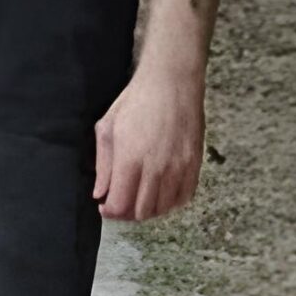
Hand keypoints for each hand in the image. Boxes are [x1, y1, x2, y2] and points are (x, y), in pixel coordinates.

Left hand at [93, 61, 206, 221]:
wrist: (172, 82)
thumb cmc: (135, 101)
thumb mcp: (108, 128)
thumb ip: (103, 166)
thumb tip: (100, 195)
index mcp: (130, 159)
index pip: (120, 205)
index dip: (110, 212)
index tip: (105, 206)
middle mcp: (156, 168)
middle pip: (141, 212)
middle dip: (126, 213)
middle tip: (121, 203)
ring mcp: (179, 168)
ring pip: (163, 208)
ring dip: (148, 210)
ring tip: (139, 198)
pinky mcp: (195, 164)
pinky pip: (184, 198)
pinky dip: (170, 203)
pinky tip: (160, 194)